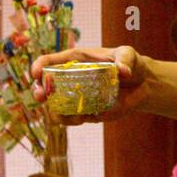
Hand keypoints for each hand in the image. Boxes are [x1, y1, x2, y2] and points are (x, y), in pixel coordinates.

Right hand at [31, 46, 145, 124]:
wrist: (141, 85)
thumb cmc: (130, 64)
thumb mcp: (128, 55)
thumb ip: (125, 60)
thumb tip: (123, 71)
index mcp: (76, 61)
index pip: (52, 61)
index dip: (40, 66)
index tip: (35, 73)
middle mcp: (72, 79)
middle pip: (47, 86)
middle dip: (40, 91)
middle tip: (41, 97)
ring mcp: (77, 97)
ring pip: (56, 107)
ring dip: (57, 112)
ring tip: (74, 115)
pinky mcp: (86, 112)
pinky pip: (72, 119)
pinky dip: (73, 121)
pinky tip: (83, 119)